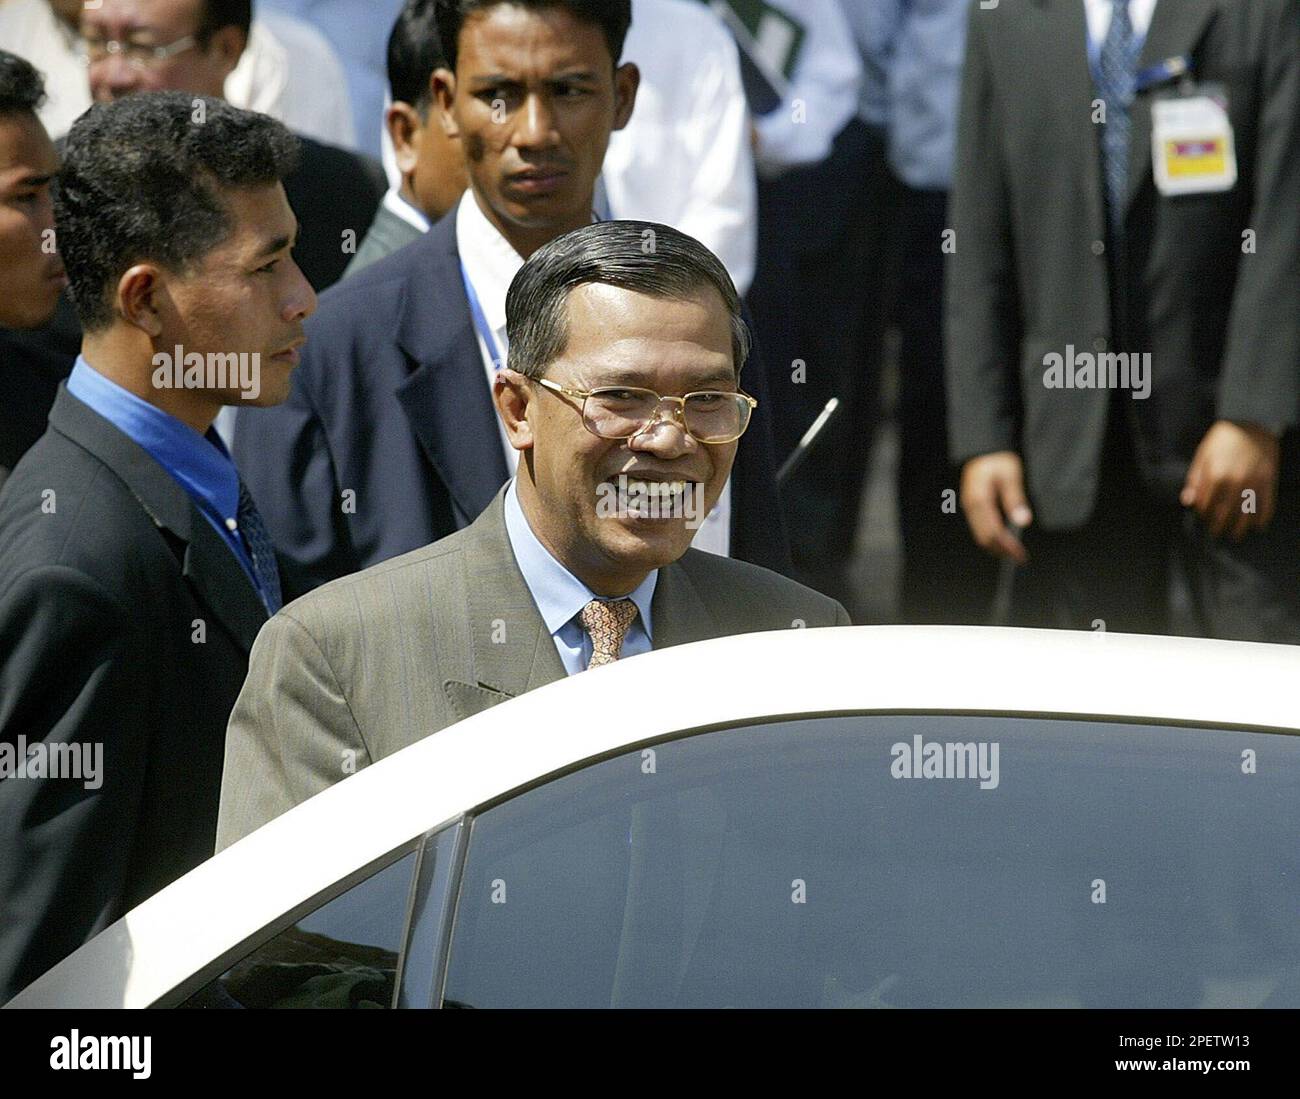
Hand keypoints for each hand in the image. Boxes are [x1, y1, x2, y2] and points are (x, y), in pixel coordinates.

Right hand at [960, 451, 1032, 562]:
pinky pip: (980, 528)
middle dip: (1002, 550)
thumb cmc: (997, 460)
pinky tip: (1004, 540)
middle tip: (1020, 558)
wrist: (982, 449)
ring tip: (1014, 552)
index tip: (1020, 554)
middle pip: (984, 538)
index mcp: (979, 500)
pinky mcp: (972, 507)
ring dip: (997, 547)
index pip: (993, 531)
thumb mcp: (1011, 476)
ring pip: (981, 536)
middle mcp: (971, 507)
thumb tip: (1022, 521)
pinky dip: (992, 538)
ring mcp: (969, 508)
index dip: (1007, 546)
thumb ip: (1015, 499)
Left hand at [1180, 420, 1278, 540]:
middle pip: (1225, 513)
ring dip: (1240, 527)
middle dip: (1219, 526)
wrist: (1254, 422)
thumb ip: (1195, 479)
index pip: (1206, 504)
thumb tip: (1187, 502)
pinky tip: (1258, 526)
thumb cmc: (1223, 439)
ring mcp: (1254, 482)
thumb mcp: (1203, 454)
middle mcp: (1235, 481)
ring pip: (1246, 512)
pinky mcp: (1269, 480)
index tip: (1202, 518)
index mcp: (1216, 475)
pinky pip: (1267, 504)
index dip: (1203, 514)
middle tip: (1216, 533)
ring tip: (1235, 536)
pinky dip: (1263, 517)